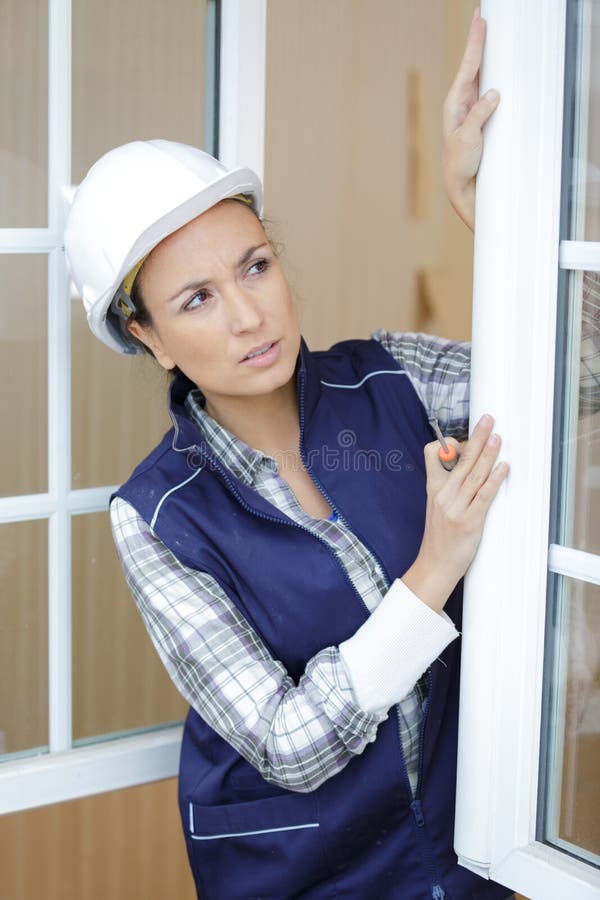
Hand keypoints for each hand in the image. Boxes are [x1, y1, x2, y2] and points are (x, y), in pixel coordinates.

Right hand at [402, 414, 507, 612]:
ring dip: (488, 453)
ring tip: (498, 437)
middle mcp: (444, 495)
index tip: (461, 439)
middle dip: (477, 437)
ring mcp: (457, 508)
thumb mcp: (436, 508)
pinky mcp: (470, 521)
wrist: (434, 566)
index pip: (433, 456)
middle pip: (462, 460)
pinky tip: (503, 468)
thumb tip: (464, 469)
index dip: (448, 444)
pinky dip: (494, 479)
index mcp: (433, 489)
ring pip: (475, 474)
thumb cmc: (438, 538)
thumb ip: (448, 487)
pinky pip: (484, 496)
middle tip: (488, 419)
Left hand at [442, 7, 499, 231]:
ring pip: (479, 74)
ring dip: (484, 53)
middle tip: (481, 14)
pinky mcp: (479, 117)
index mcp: (454, 103)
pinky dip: (491, 73)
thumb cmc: (460, 164)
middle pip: (473, 63)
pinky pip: (486, 89)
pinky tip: (495, 63)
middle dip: (477, 40)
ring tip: (487, 31)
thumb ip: (479, 114)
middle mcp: (461, 102)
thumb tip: (494, 93)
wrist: (460, 185)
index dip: (475, 43)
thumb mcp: (469, 139)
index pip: (468, 66)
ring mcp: (470, 108)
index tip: (480, 20)